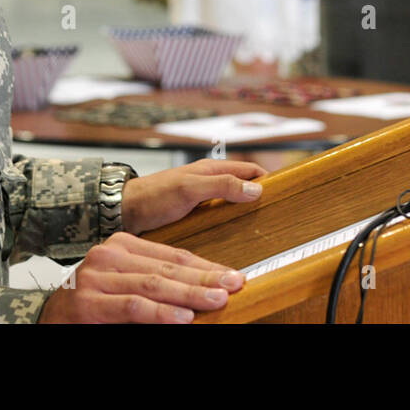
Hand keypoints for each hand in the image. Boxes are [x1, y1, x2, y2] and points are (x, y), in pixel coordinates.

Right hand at [38, 232, 245, 323]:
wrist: (46, 319)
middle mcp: (108, 255)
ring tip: (216, 299)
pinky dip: (161, 313)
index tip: (232, 275)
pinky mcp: (88, 303)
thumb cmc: (91, 305)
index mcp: (121, 246)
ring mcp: (96, 278)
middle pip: (167, 267)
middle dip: (204, 277)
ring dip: (189, 293)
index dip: (205, 265)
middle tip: (234, 285)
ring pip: (153, 284)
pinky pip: (133, 307)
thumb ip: (155, 282)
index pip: (172, 255)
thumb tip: (202, 289)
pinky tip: (183, 317)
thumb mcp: (126, 285)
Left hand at [121, 158, 265, 234]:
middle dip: (259, 198)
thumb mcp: (190, 189)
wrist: (124, 211)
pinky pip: (218, 217)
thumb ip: (222, 186)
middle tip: (277, 217)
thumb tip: (256, 189)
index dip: (267, 179)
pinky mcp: (192, 215)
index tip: (285, 193)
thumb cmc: (154, 196)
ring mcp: (200, 199)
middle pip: (242, 187)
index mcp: (211, 169)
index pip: (249, 170)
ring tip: (260, 232)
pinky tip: (234, 240)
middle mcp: (208, 182)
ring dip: (244, 214)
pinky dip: (230, 224)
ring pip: (231, 203)